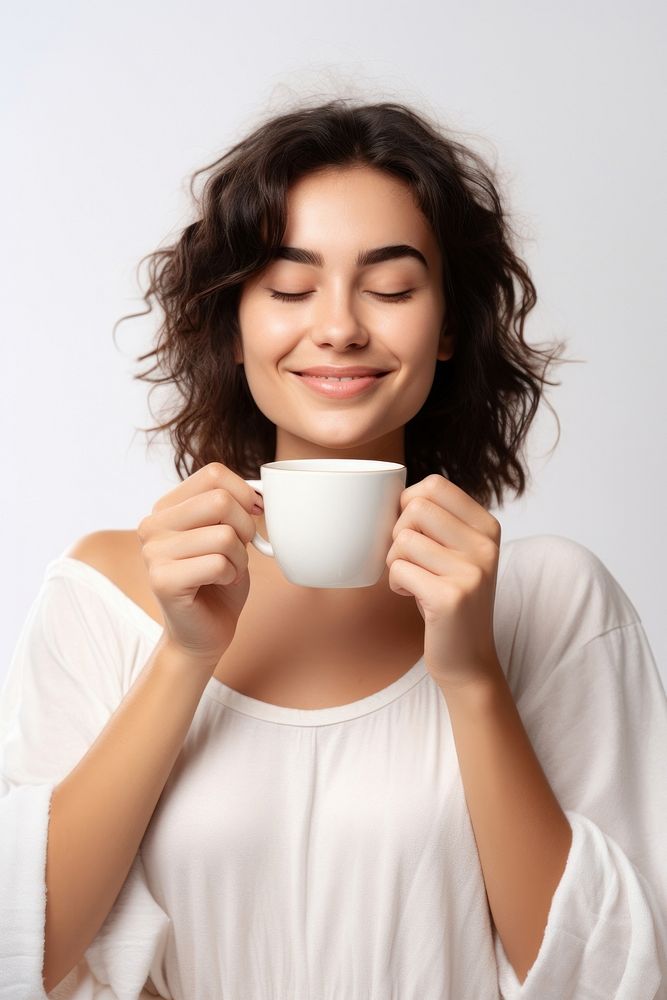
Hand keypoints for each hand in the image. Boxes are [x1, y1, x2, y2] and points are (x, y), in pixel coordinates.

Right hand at [137, 462, 261, 669]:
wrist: (204, 632)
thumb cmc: (219, 580)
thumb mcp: (228, 532)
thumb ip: (233, 506)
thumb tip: (259, 492)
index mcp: (166, 506)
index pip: (213, 473)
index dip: (244, 492)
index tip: (254, 513)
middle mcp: (152, 524)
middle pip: (220, 500)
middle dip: (246, 527)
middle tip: (241, 549)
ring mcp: (153, 552)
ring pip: (224, 535)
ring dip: (239, 558)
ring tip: (228, 570)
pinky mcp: (162, 580)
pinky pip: (218, 563)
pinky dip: (231, 575)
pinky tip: (219, 584)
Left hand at [385, 474, 502, 689]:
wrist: (469, 659)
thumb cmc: (450, 598)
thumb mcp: (457, 552)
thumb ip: (439, 520)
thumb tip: (394, 491)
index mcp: (487, 526)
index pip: (435, 484)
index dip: (408, 503)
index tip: (412, 531)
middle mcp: (485, 545)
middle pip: (415, 508)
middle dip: (397, 533)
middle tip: (407, 558)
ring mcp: (471, 571)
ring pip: (403, 539)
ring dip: (394, 561)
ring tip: (411, 579)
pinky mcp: (451, 597)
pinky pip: (399, 569)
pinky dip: (396, 583)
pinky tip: (411, 595)